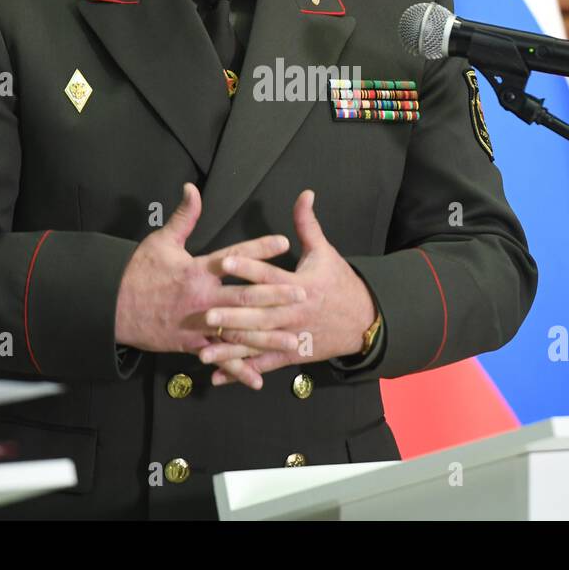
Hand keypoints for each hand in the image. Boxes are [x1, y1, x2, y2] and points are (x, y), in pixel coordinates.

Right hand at [114, 183, 301, 388]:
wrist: (112, 307)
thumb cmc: (138, 272)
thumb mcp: (161, 240)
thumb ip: (184, 216)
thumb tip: (192, 188)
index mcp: (198, 270)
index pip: (234, 256)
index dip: (260, 248)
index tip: (284, 242)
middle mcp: (203, 298)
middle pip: (245, 295)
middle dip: (276, 295)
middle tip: (302, 294)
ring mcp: (198, 324)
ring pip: (238, 330)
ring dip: (267, 337)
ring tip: (293, 340)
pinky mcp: (192, 345)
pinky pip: (219, 357)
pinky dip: (238, 369)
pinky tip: (258, 378)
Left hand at [202, 189, 376, 384]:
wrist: (364, 320)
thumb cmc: (339, 282)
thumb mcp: (325, 252)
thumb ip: (307, 224)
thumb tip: (304, 194)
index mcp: (301, 285)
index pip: (270, 275)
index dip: (248, 266)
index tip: (225, 260)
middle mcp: (294, 313)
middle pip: (260, 315)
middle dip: (233, 315)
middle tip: (206, 313)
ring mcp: (292, 337)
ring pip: (259, 344)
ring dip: (231, 348)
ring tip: (204, 350)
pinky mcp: (292, 355)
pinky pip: (264, 364)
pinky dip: (242, 371)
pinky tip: (218, 375)